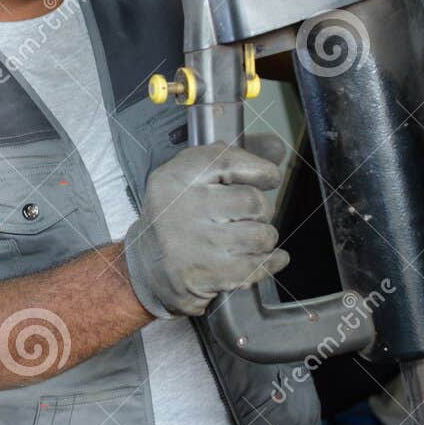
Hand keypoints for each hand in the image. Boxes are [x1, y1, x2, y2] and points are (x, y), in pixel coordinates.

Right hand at [122, 134, 289, 318]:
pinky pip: (256, 267)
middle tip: (250, 218)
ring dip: (264, 239)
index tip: (269, 178)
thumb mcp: (195, 179)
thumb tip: (276, 147)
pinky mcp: (201, 276)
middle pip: (253, 201)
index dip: (261, 170)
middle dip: (262, 211)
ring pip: (260, 236)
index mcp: (176, 177)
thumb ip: (236, 160)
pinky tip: (269, 259)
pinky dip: (270, 262)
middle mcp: (180, 208)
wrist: (147, 268)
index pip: (230, 161)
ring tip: (248, 240)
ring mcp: (191, 245)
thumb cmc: (179, 218)